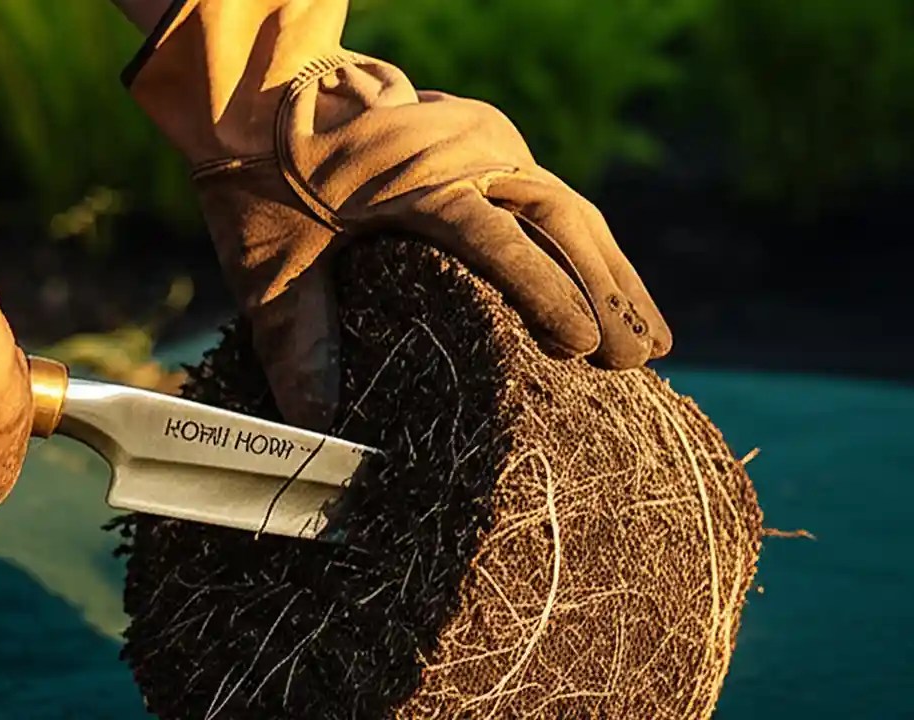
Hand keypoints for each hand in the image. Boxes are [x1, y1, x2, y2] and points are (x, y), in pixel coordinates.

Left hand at [125, 0, 670, 430]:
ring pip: (567, 206)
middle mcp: (466, 149)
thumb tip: (319, 427)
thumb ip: (298, 340)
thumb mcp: (270, 263)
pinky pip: (549, 193)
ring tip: (653, 340)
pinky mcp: (487, 140)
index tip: (585, 349)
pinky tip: (612, 289)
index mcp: (418, 178)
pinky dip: (584, 245)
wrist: (260, 99)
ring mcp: (482, 139)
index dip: (547, 293)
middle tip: (637, 362)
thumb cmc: (262, 183)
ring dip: (612, 271)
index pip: (499, 239)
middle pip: (558, 218)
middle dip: (605, 292)